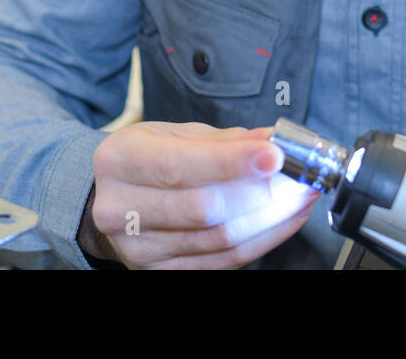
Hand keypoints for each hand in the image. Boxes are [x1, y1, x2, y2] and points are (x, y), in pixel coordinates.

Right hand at [81, 121, 319, 268]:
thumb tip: (273, 141)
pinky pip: (223, 261)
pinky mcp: (160, 271)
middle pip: (203, 209)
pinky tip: (282, 220)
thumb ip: (223, 140)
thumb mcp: (172, 134)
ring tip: (299, 196)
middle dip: (261, 193)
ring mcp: (139, 248)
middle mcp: (120, 208)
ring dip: (271, 218)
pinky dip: (262, 240)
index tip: (274, 155)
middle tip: (299, 178)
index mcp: (120, 161)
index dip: (230, 163)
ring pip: (218, 239)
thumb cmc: (144, 160)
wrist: (106, 196)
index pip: (179, 166)